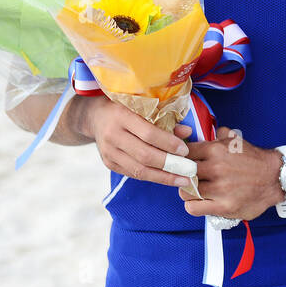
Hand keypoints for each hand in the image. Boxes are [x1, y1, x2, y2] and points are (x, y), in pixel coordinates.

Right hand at [78, 94, 196, 186]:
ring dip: (163, 177)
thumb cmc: (127, 107)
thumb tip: (187, 132)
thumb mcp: (144, 106)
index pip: (149, 134)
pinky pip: (132, 174)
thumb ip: (165, 119)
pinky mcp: (108, 163)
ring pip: (138, 169)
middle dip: (169, 165)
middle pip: (144, 155)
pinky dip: (151, 177)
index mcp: (122, 116)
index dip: (169, 144)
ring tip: (182, 180)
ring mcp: (108, 152)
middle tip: (189, 170)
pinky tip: (166, 178)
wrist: (96, 117)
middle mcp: (113, 135)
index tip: (185, 151)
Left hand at [179, 127, 282, 221]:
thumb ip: (219, 135)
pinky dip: (193, 205)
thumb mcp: (237, 141)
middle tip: (190, 177)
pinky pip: (193, 208)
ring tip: (197, 190)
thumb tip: (208, 131)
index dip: (182, 158)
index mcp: (216, 150)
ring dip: (188, 191)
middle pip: (183, 172)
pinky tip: (201, 201)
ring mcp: (220, 188)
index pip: (184, 153)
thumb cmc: (255, 160)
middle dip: (184, 175)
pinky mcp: (224, 206)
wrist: (275, 177)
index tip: (184, 162)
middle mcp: (216, 168)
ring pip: (185, 191)